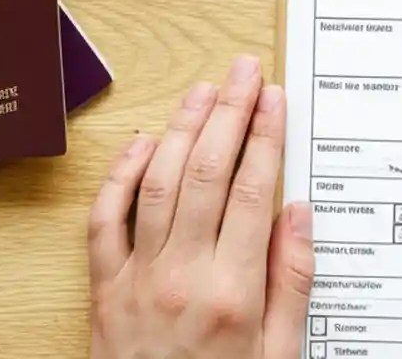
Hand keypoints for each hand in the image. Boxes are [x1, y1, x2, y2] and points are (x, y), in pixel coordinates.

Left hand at [87, 55, 313, 358]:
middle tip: (243, 71)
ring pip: (158, 183)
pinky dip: (120, 177)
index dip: (266, 135)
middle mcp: (183, 276)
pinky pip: (105, 221)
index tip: (275, 98)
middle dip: (230, 112)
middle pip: (208, 172)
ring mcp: (138, 280)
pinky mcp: (103, 290)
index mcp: (234, 292)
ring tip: (203, 90)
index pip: (254, 190)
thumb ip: (291, 283)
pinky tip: (142, 144)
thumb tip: (298, 213)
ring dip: (182, 129)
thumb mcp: (280, 356)